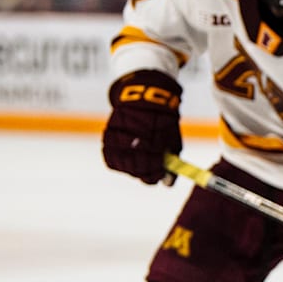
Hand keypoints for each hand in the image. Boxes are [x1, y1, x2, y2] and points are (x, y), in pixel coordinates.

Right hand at [102, 70, 181, 184]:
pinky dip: (116, 161)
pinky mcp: (109, 131)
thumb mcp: (173, 140)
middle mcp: (137, 134)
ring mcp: (121, 132)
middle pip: (136, 166)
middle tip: (148, 173)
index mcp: (156, 137)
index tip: (158, 176)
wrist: (145, 96)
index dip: (155, 175)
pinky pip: (108, 154)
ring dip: (130, 169)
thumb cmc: (163, 122)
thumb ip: (172, 163)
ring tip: (137, 165)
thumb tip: (167, 185)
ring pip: (121, 162)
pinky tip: (124, 160)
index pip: (153, 165)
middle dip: (143, 173)